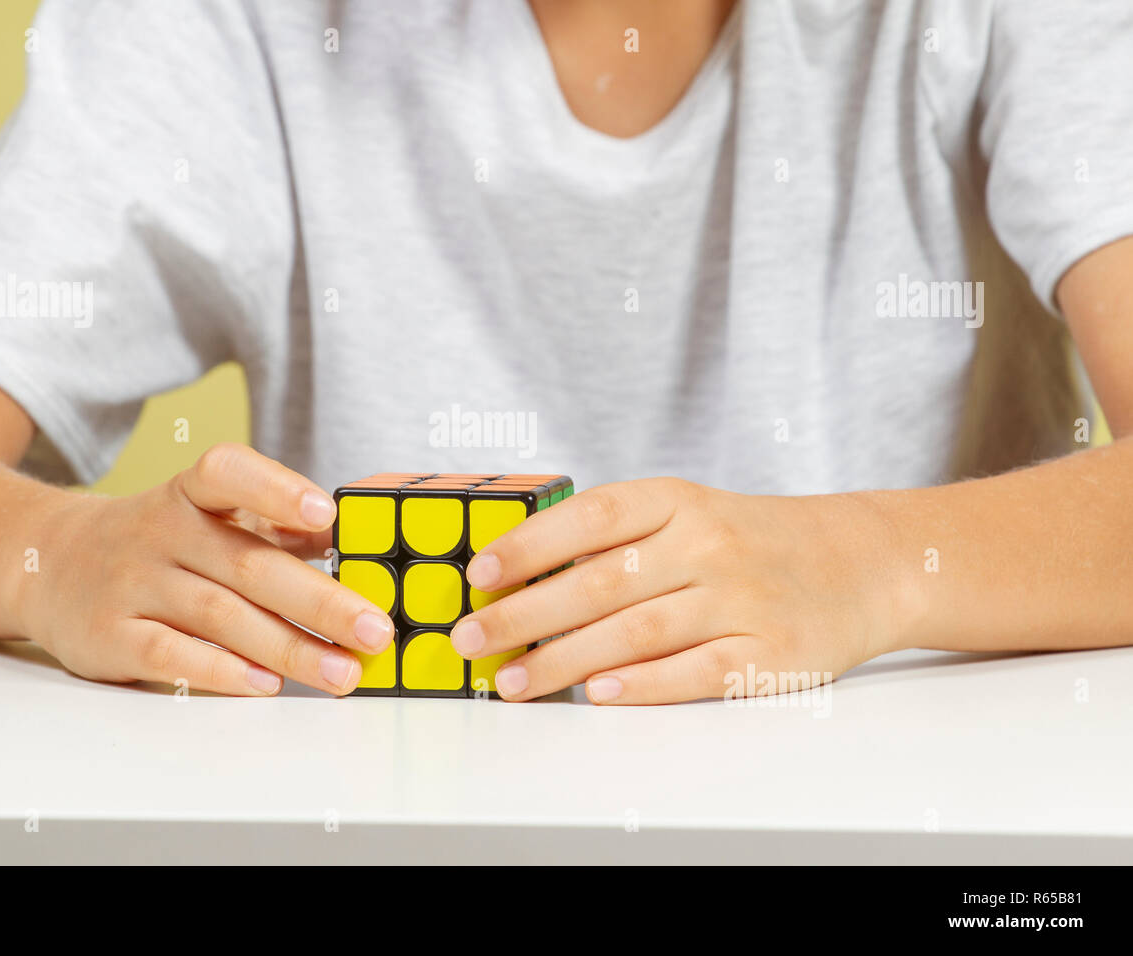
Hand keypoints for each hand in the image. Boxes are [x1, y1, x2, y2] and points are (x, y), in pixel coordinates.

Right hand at [16, 444, 394, 695]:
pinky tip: (267, 685)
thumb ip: (277, 527)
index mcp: (191, 493)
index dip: (277, 490)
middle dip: (321, 602)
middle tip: (376, 631)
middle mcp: (160, 531)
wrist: (48, 563)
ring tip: (342, 672)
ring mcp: (132, 583)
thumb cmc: (160, 542)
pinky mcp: (110, 636)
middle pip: (249, 565)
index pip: (229, 474)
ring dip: (289, 648)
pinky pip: (170, 655)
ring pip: (220, 617)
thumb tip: (353, 546)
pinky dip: (221, 672)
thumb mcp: (209, 517)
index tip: (328, 514)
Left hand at [449, 478, 903, 703]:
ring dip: (564, 661)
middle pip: (601, 582)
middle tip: (469, 640)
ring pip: (636, 632)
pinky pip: (694, 673)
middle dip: (524, 615)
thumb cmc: (748, 540)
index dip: (529, 545)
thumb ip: (616, 538)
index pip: (592, 516)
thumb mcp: (687, 513)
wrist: (860, 562)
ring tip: (512, 682)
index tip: (477, 574)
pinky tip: (594, 694)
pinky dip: (641, 685)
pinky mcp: (770, 654)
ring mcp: (742, 599)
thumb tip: (520, 576)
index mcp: (679, 501)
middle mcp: (709, 544)